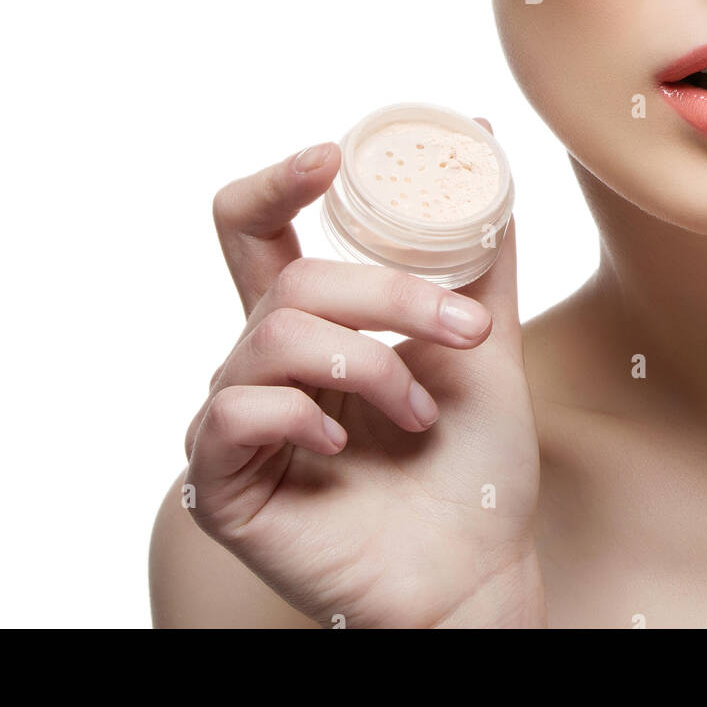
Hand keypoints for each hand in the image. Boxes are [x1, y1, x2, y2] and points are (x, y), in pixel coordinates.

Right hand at [183, 122, 545, 627]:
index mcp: (313, 325)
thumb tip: (486, 137)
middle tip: (459, 332)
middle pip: (289, 277)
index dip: (278, 182)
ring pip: (276, 335)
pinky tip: (346, 446)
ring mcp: (237, 419)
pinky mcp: (221, 481)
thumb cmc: (474, 462)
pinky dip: (304, 415)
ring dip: (368, 363)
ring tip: (418, 410)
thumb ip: (480, 251)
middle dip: (385, 294)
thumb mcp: (484, 339)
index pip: (258, 230)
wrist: (477, 569)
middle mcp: (263, 363)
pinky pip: (237, 411)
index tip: (331, 155)